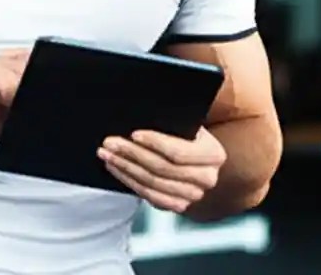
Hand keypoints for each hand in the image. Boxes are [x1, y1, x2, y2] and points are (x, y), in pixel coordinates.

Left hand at [99, 127, 225, 212]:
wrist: (197, 157)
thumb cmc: (188, 134)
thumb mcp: (187, 123)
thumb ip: (173, 121)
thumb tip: (140, 116)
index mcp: (214, 154)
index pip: (180, 152)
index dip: (155, 143)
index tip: (133, 134)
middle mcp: (207, 178)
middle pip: (163, 168)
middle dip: (132, 154)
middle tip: (110, 143)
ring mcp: (193, 195)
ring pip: (153, 183)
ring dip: (125, 168)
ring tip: (107, 154)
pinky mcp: (177, 205)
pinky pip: (149, 195)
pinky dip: (129, 181)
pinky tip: (116, 168)